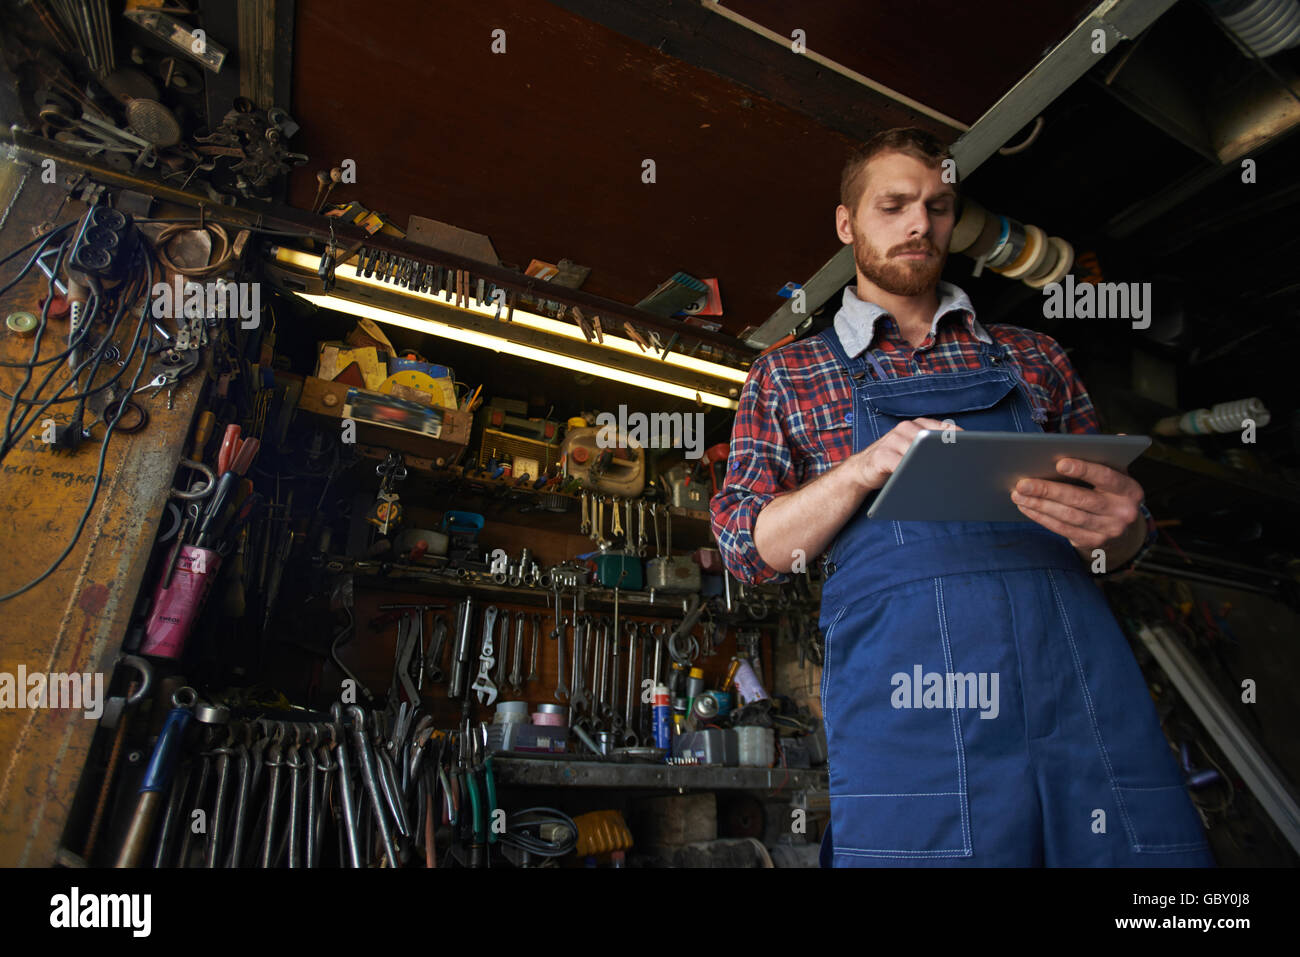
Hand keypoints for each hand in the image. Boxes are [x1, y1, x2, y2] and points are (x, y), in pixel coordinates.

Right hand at [850, 418, 961, 491]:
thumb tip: (964, 457)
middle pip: (932, 439)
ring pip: (917, 450)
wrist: (862, 471)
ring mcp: (892, 439)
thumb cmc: (895, 464)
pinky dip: (911, 472)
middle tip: (961, 464)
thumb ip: (933, 450)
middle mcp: (906, 428)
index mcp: (918, 425)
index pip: (944, 429)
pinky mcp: (881, 455)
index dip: (960, 440)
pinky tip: (919, 479)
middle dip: (946, 452)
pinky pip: (900, 464)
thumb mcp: (915, 453)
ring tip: (941, 474)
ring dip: (929, 463)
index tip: (973, 451)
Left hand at [1010, 457, 1142, 547]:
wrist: (1122, 530)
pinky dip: (1041, 517)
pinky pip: (1062, 529)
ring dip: (1039, 505)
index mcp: (1130, 490)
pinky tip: (1026, 507)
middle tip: (1022, 483)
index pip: (1106, 477)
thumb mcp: (1115, 474)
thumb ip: (1104, 456)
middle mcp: (1123, 512)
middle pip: (1080, 499)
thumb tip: (1099, 438)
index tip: (1060, 463)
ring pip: (1068, 515)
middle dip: (1048, 490)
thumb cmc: (1109, 491)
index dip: (1083, 469)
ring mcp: (1108, 530)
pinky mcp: (1093, 542)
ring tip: (1018, 494)